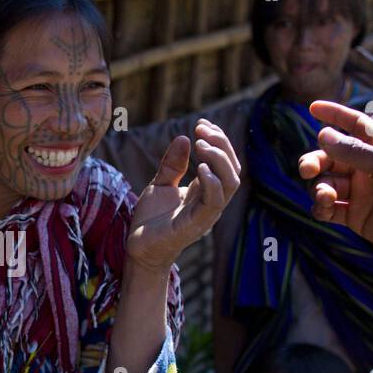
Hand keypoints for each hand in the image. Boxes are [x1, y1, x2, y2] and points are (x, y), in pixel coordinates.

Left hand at [125, 119, 240, 272]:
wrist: (139, 249)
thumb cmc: (151, 219)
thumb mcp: (161, 184)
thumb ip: (173, 164)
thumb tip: (184, 137)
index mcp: (207, 191)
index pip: (225, 163)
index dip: (218, 141)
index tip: (201, 124)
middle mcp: (212, 201)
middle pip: (233, 169)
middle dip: (222, 144)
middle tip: (201, 130)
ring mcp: (207, 213)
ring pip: (230, 183)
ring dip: (219, 159)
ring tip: (201, 144)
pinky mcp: (197, 224)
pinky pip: (215, 202)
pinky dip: (212, 182)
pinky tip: (200, 167)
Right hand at [298, 100, 372, 261]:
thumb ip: (353, 151)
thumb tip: (322, 134)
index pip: (354, 125)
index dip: (334, 115)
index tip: (313, 107)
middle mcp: (367, 167)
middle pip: (330, 156)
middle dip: (315, 161)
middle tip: (307, 169)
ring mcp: (359, 192)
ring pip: (326, 182)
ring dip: (319, 187)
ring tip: (326, 196)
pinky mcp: (354, 216)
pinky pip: (328, 208)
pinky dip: (320, 208)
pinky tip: (324, 208)